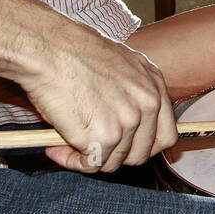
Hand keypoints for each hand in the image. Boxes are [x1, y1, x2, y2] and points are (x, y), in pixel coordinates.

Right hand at [13, 22, 177, 172]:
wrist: (47, 48)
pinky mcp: (106, 137)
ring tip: (65, 141)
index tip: (123, 150)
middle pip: (141, 154)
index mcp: (154, 84)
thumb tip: (121, 125)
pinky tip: (55, 147)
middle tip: (90, 149)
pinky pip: (91, 165)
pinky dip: (71, 161)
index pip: (166, 135)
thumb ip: (129, 94)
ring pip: (113, 162)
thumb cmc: (71, 51)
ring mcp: (129, 122)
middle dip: (115, 157)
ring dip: (89, 157)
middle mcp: (148, 103)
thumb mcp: (117, 65)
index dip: (143, 148)